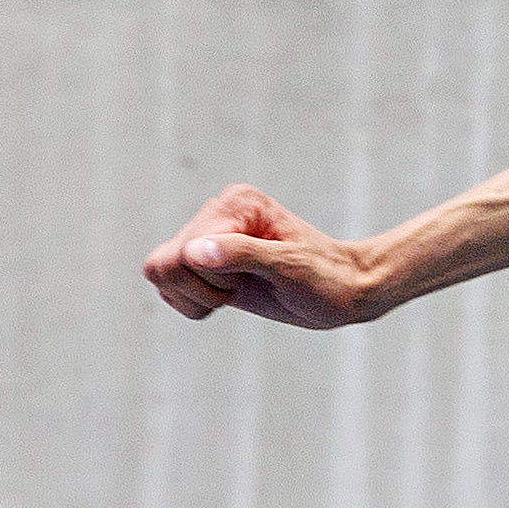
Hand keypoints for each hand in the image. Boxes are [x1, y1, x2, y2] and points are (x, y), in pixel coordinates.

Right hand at [145, 186, 400, 327]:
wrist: (347, 291)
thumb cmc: (327, 278)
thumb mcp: (290, 268)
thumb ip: (242, 255)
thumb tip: (194, 252)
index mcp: (236, 204)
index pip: (182, 252)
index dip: (211, 279)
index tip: (249, 281)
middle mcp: (216, 214)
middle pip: (164, 265)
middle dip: (202, 290)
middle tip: (242, 288)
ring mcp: (207, 237)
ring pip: (161, 275)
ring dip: (197, 296)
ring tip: (239, 290)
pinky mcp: (205, 261)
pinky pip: (170, 287)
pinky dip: (195, 302)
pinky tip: (229, 297)